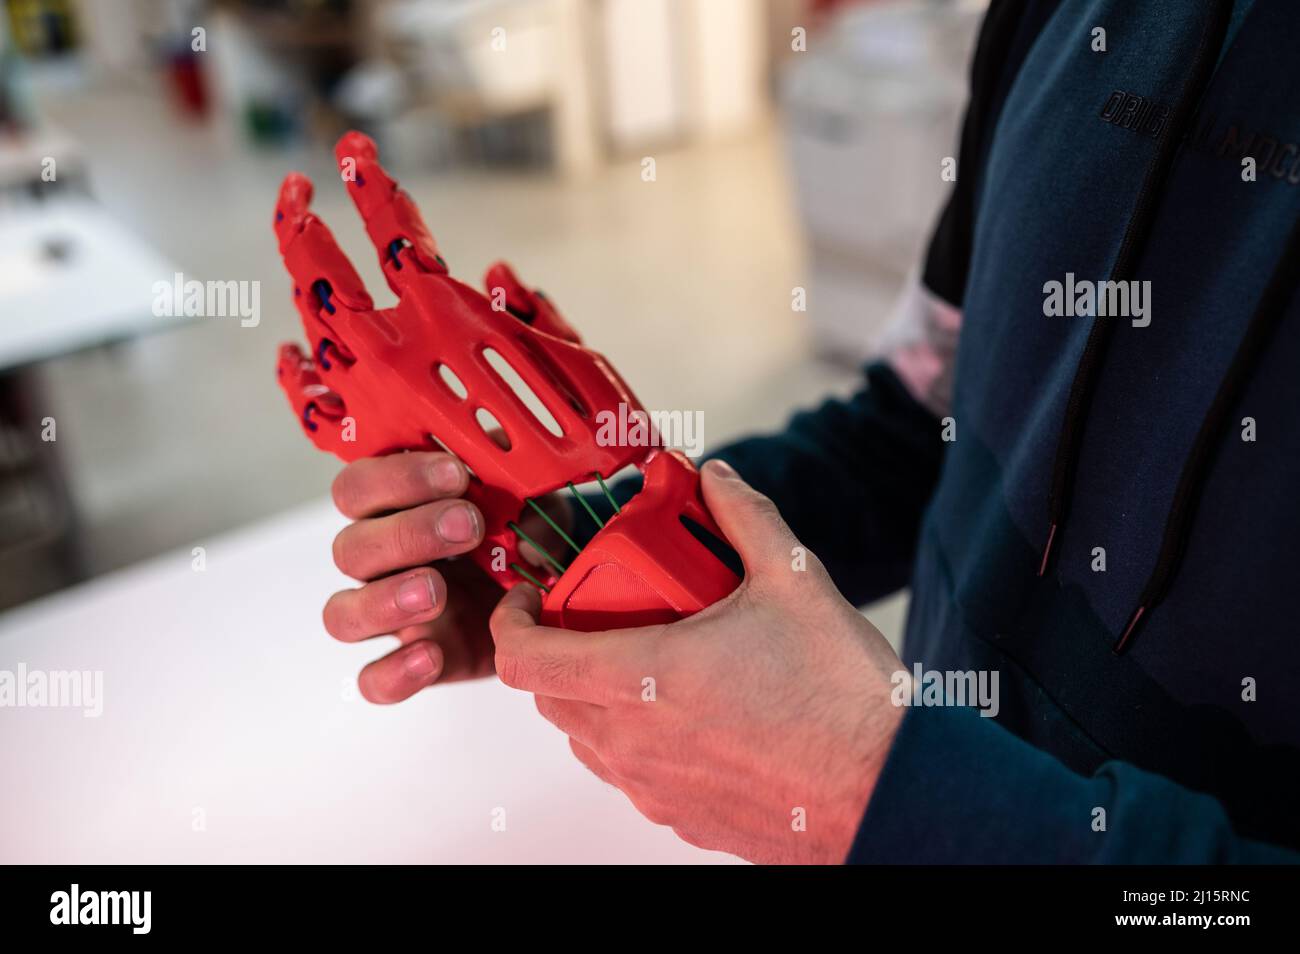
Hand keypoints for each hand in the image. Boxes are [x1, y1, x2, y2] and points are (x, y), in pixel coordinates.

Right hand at [324, 450, 565, 702]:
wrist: (545, 598)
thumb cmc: (520, 538)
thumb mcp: (533, 507)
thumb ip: (528, 502)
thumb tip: (526, 527)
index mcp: (396, 510)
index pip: (358, 488)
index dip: (396, 478)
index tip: (455, 476)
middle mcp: (382, 562)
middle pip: (349, 549)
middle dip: (406, 534)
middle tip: (466, 527)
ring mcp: (392, 616)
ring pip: (343, 614)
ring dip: (385, 600)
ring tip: (437, 593)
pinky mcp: (412, 661)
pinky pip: (374, 679)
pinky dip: (395, 672)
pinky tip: (433, 656)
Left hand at [489, 459, 904, 863]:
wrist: (890, 792)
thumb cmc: (842, 700)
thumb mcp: (793, 581)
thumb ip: (745, 518)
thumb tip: (717, 481)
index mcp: (644, 679)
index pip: (525, 659)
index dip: (510, 622)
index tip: (527, 598)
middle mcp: (634, 743)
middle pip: (551, 695)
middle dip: (560, 648)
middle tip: (603, 615)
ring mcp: (655, 788)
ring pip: (588, 736)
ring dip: (598, 692)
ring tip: (655, 655)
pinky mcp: (682, 818)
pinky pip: (631, 772)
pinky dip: (637, 734)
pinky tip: (694, 706)